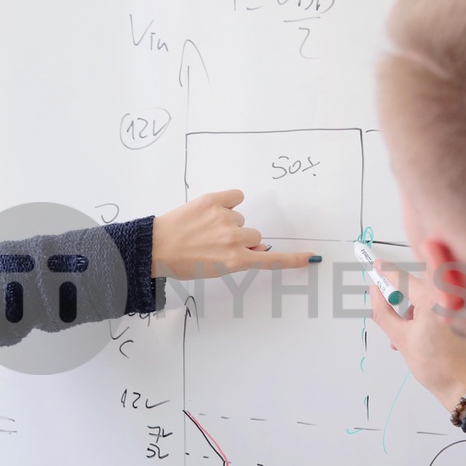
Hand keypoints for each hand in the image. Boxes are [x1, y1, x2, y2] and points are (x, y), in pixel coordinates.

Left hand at [151, 190, 315, 279]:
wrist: (155, 247)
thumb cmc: (182, 262)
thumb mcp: (215, 269)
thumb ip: (239, 258)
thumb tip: (257, 247)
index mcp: (235, 261)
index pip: (271, 260)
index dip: (293, 259)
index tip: (311, 257)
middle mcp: (234, 240)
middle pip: (253, 235)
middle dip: (240, 238)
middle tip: (214, 243)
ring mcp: (225, 219)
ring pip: (240, 217)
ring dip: (228, 221)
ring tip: (204, 229)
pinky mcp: (214, 201)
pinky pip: (235, 197)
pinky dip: (228, 201)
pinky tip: (211, 210)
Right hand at [369, 262, 465, 413]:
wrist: (465, 386)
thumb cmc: (440, 368)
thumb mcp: (401, 339)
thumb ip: (384, 313)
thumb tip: (375, 294)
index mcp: (433, 299)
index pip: (403, 278)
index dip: (386, 272)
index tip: (376, 265)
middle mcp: (450, 298)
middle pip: (416, 290)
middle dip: (401, 304)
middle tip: (392, 318)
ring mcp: (459, 306)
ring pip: (427, 301)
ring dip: (413, 315)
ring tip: (407, 340)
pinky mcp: (464, 316)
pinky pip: (440, 308)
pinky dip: (427, 318)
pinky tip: (421, 339)